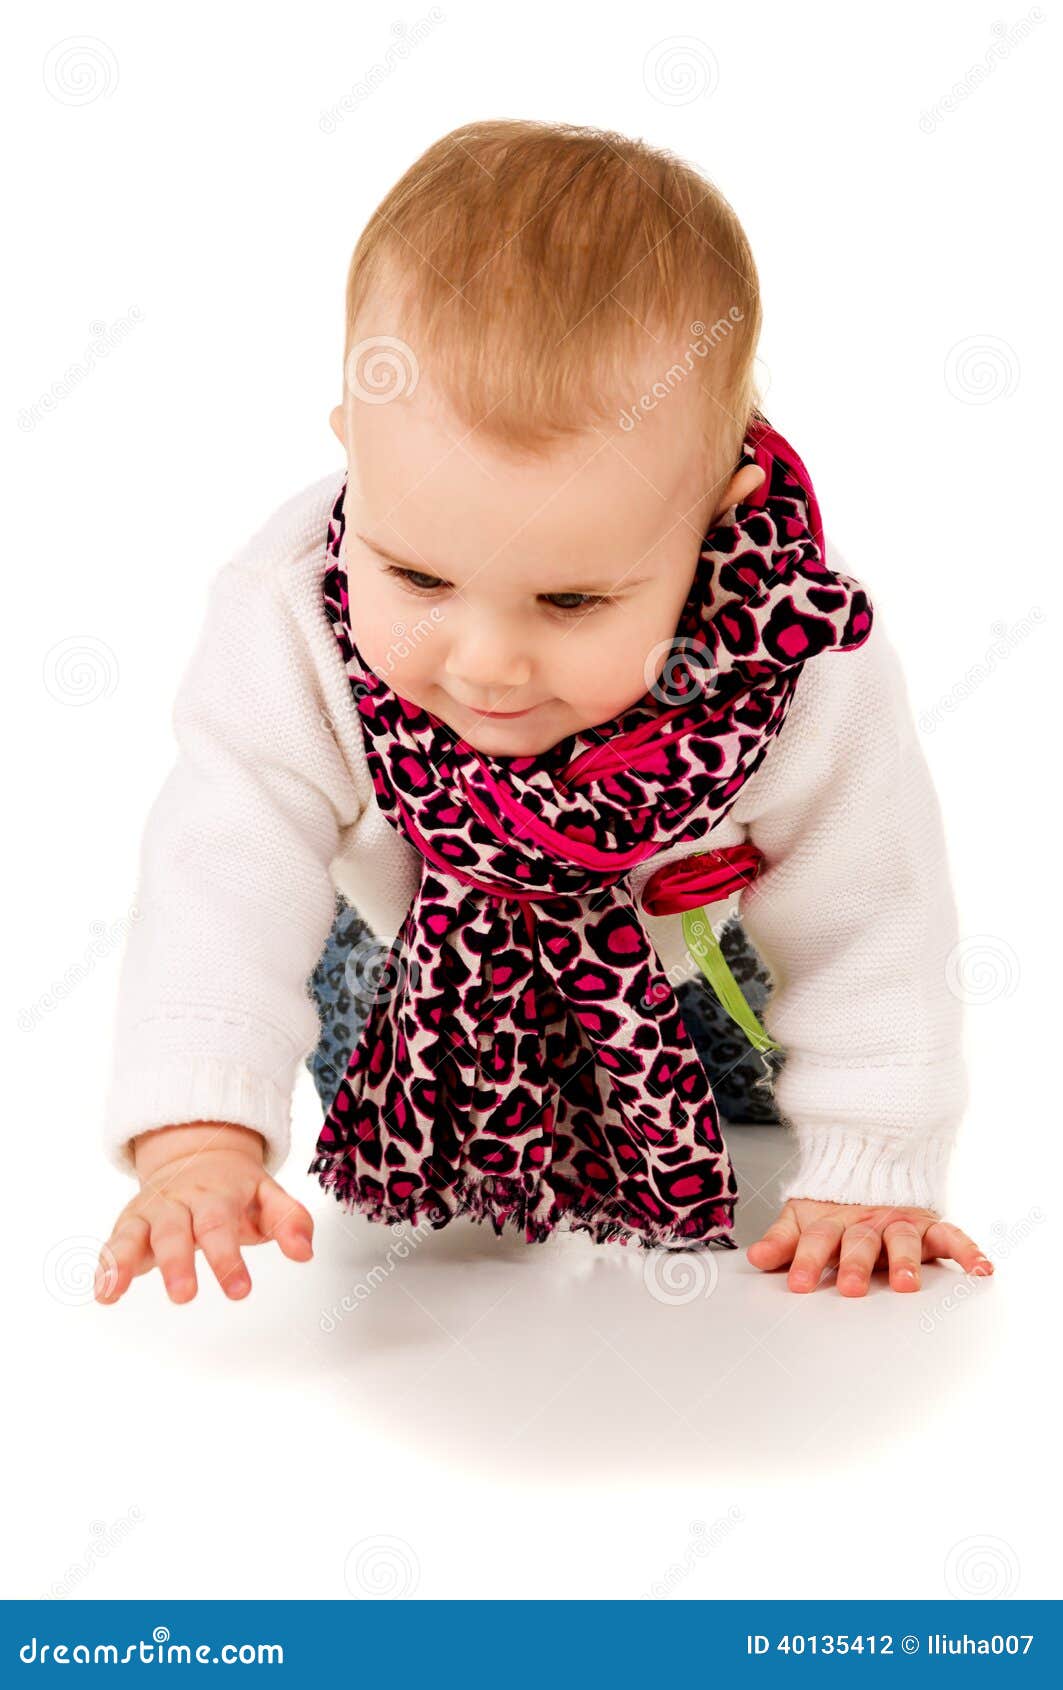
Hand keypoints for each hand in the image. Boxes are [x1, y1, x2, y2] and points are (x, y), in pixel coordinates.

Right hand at [94, 1121, 313, 1304]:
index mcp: (216, 1194)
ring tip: (114, 1290)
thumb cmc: (236, 1189)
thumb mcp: (268, 1195)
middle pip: (175, 1231)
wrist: (196, 1151)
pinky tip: (103, 1292)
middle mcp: (179, 1201)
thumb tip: (305, 1252)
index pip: (220, 1226)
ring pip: (136, 1234)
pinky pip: (114, 1244)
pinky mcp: (129, 1225)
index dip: (228, 1259)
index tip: (239, 1291)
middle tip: (183, 1296)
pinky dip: (106, 1266)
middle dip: (177, 1264)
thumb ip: (290, 1220)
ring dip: (124, 1262)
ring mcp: (151, 1212)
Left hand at [746, 1199, 994, 1296]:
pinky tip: (981, 1270)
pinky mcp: (930, 1224)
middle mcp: (868, 1222)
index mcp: (833, 1222)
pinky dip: (968, 1251)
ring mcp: (900, 1222)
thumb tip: (754, 1258)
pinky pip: (953, 1236)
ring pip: (903, 1239)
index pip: (817, 1239)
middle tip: (852, 1289)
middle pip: (861, 1242)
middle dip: (857, 1265)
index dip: (806, 1259)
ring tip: (907, 1284)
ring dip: (907, 1261)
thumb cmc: (834, 1208)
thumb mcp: (802, 1219)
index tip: (797, 1283)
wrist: (870, 1163)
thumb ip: (781, 1240)